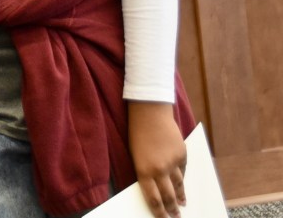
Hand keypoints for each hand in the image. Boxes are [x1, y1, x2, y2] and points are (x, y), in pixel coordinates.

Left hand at [128, 101, 186, 217]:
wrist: (150, 112)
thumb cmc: (137, 133)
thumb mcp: (135, 155)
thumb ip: (145, 172)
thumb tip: (156, 187)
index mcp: (143, 170)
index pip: (152, 198)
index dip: (158, 212)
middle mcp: (159, 169)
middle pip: (168, 196)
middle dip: (172, 209)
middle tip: (176, 216)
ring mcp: (173, 162)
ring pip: (178, 185)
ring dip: (180, 197)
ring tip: (182, 205)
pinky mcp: (182, 154)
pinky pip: (183, 171)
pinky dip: (182, 178)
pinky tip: (182, 184)